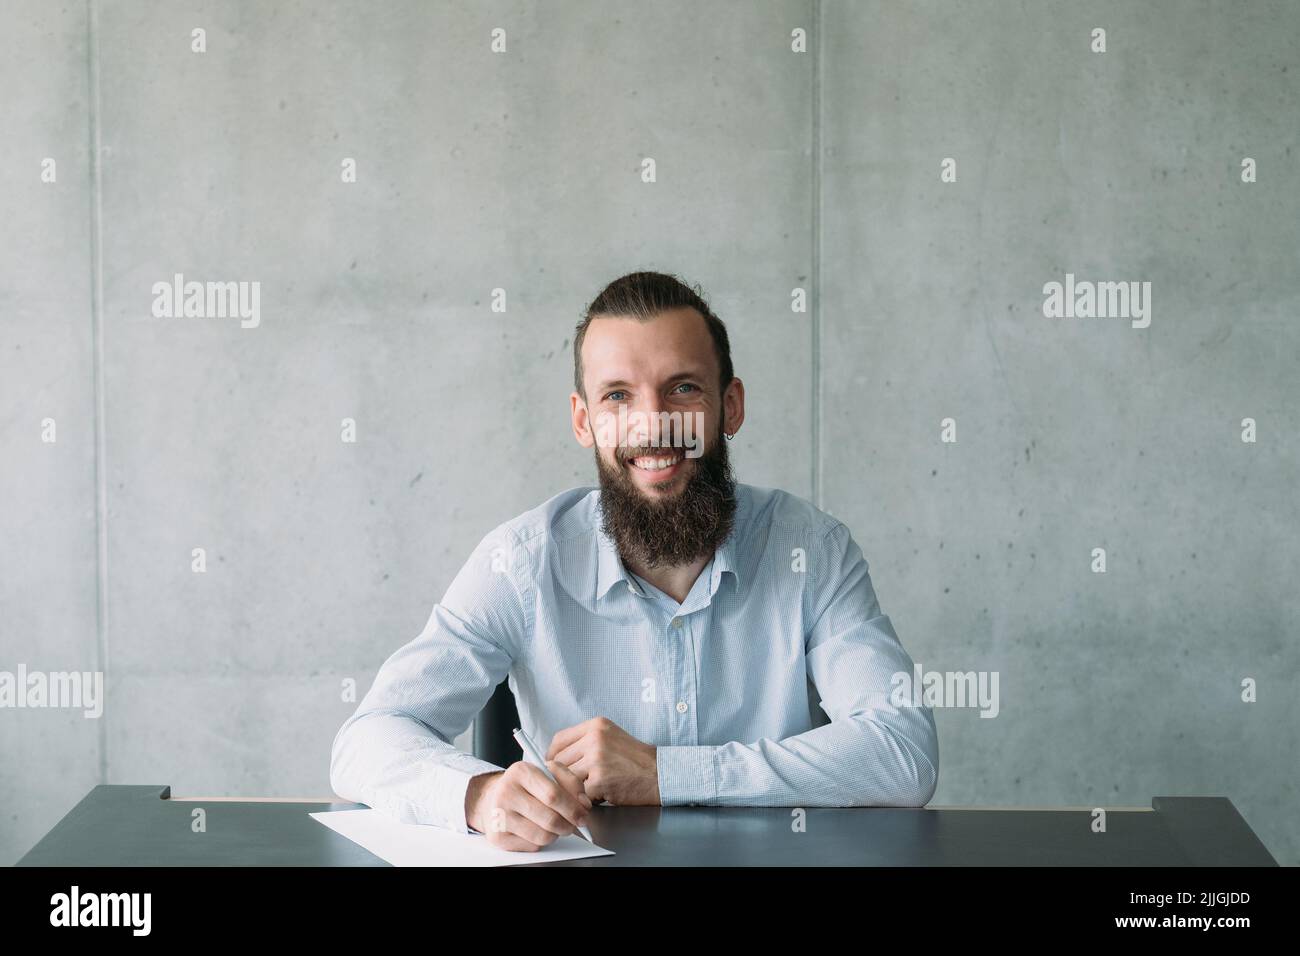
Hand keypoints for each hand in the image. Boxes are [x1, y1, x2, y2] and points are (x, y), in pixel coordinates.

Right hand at [464, 760, 592, 851]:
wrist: (494, 796)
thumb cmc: (526, 785)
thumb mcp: (548, 772)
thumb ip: (570, 783)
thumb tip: (584, 804)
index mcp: (521, 771)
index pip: (553, 795)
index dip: (573, 808)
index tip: (583, 814)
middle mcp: (506, 792)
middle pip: (550, 818)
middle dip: (569, 824)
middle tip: (574, 823)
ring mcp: (499, 816)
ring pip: (543, 836)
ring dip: (556, 833)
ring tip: (555, 824)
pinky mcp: (497, 836)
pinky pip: (532, 846)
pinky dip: (542, 841)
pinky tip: (538, 829)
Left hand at [546, 716, 660, 805]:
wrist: (659, 773)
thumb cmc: (635, 759)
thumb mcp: (610, 737)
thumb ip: (585, 742)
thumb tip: (555, 758)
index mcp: (596, 725)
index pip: (558, 740)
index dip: (552, 756)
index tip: (553, 766)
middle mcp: (594, 738)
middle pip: (559, 760)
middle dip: (563, 775)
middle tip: (574, 783)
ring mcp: (597, 759)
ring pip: (566, 778)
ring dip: (574, 787)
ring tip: (590, 788)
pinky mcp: (599, 780)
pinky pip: (579, 793)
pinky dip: (586, 798)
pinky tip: (600, 794)